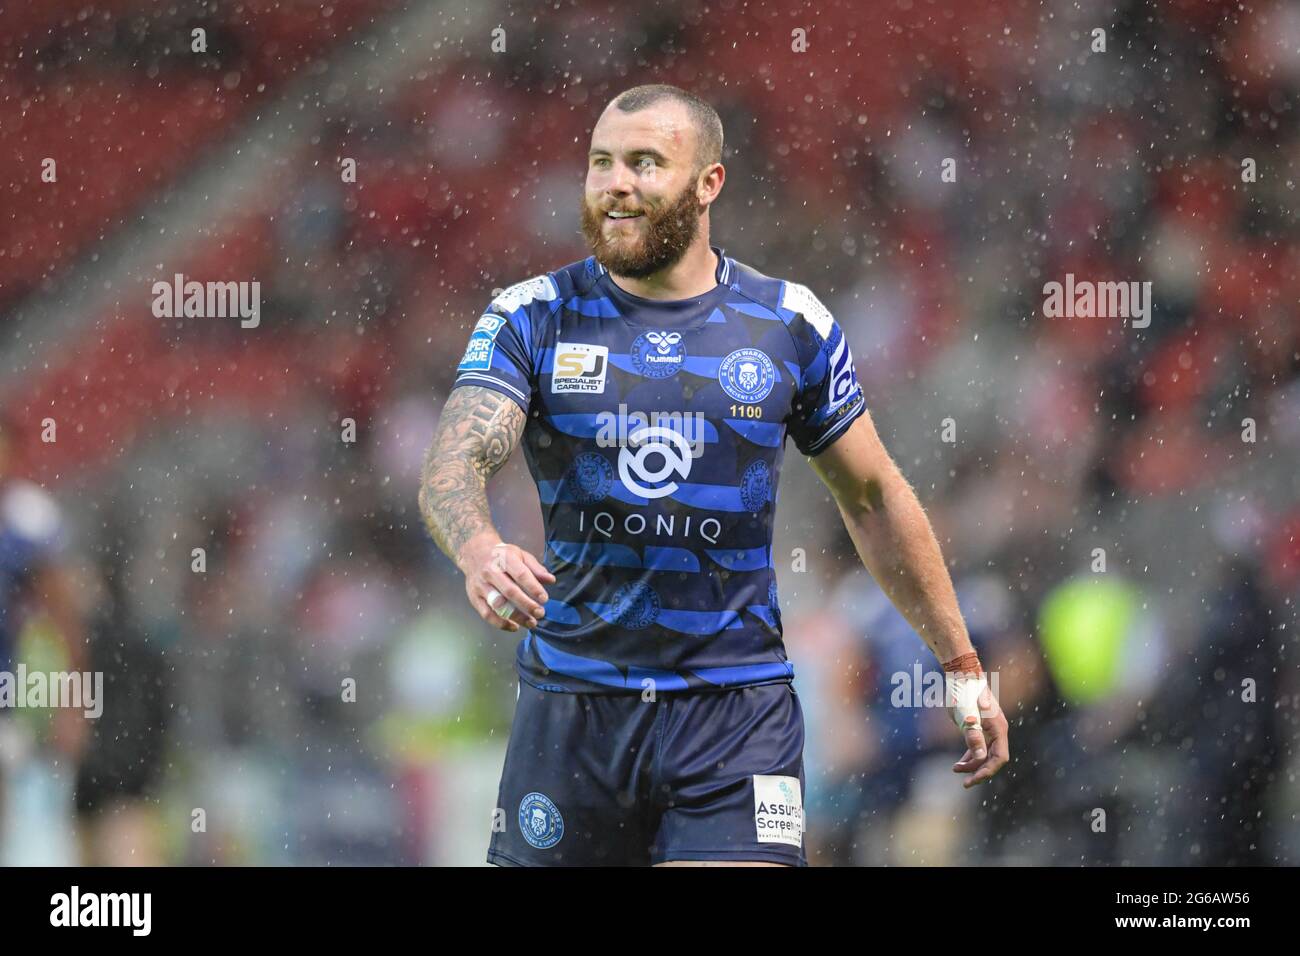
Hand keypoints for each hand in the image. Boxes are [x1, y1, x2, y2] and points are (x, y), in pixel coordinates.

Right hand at [459, 533, 555, 632]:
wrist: (475, 553)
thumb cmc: (501, 556)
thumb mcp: (520, 555)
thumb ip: (536, 568)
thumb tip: (551, 580)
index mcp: (504, 559)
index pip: (520, 574)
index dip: (533, 588)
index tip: (544, 599)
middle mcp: (490, 572)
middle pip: (509, 591)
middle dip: (527, 605)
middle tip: (540, 613)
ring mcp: (481, 586)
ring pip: (498, 605)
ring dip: (516, 617)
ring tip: (531, 623)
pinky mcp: (474, 598)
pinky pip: (487, 614)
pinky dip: (501, 623)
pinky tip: (514, 626)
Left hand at [948, 672, 1009, 788]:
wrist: (961, 675)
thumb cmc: (963, 693)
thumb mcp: (966, 716)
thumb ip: (974, 737)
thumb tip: (980, 758)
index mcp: (998, 729)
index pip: (999, 758)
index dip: (987, 771)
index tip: (972, 780)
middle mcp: (998, 730)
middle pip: (993, 759)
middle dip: (979, 771)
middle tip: (964, 783)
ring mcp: (990, 728)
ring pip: (985, 754)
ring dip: (972, 764)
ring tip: (956, 770)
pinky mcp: (980, 726)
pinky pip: (979, 746)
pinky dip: (970, 755)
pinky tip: (958, 763)